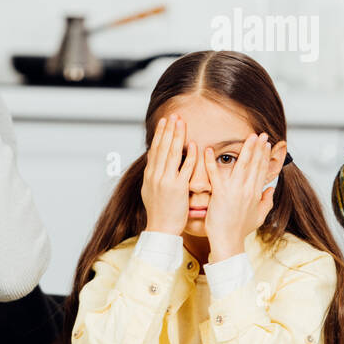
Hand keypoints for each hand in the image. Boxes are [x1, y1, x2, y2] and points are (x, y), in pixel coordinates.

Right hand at [141, 115, 196, 234]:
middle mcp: (156, 175)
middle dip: (168, 129)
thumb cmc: (159, 212)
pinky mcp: (177, 188)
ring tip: (180, 122)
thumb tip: (156, 162)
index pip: (155, 149)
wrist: (160, 229)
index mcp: (150, 175)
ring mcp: (166, 180)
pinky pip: (184, 168)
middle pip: (162, 147)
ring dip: (177, 136)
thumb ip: (154, 175)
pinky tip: (193, 145)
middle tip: (174, 115)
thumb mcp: (151, 190)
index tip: (164, 121)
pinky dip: (188, 156)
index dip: (160, 134)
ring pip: (171, 153)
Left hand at [202, 133, 275, 259]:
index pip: (262, 170)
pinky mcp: (220, 194)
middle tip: (261, 134)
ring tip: (249, 136)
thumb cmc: (240, 231)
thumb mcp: (258, 217)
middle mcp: (247, 190)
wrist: (228, 242)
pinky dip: (210, 162)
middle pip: (255, 164)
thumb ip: (266, 202)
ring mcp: (234, 191)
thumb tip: (271, 190)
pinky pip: (215, 174)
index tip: (267, 144)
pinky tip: (208, 150)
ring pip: (242, 165)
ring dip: (245, 149)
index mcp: (255, 194)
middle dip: (259, 147)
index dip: (265, 156)